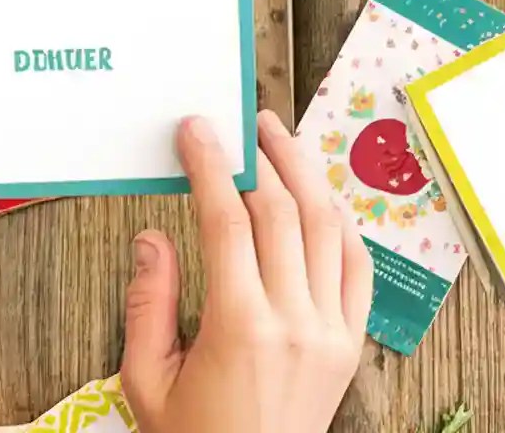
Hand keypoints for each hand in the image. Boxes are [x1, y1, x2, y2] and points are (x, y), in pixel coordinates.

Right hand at [121, 111, 373, 432]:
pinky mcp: (350, 344)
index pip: (225, 220)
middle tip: (243, 123)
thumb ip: (148, 304)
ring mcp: (331, 333)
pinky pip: (357, 267)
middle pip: (283, 211)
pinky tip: (321, 198)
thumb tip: (151, 238)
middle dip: (261, 156)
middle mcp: (295, 323)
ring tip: (283, 140)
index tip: (197, 132)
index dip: (210, 166)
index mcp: (239, 329)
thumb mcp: (147, 381)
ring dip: (305, 175)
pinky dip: (342, 224)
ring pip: (328, 229)